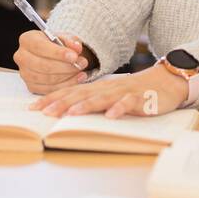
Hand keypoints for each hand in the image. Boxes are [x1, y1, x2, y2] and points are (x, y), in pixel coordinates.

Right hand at [13, 30, 92, 92]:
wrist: (52, 54)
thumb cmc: (56, 44)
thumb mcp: (65, 38)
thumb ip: (71, 41)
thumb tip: (76, 48)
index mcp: (27, 39)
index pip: (40, 47)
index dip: (58, 53)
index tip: (74, 56)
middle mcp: (21, 56)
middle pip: (43, 65)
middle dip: (65, 66)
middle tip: (82, 64)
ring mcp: (24, 73)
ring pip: (47, 79)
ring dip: (67, 76)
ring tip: (81, 71)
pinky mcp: (30, 86)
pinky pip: (49, 89)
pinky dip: (65, 85)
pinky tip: (77, 79)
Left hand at [32, 62, 187, 117]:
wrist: (165, 81)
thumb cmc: (135, 92)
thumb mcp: (110, 96)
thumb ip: (91, 102)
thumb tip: (66, 113)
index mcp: (98, 88)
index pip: (70, 92)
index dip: (51, 99)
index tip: (33, 108)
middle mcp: (107, 89)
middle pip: (81, 95)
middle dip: (62, 103)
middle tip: (44, 113)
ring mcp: (123, 93)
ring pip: (102, 98)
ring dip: (86, 105)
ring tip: (72, 113)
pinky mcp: (141, 99)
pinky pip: (129, 103)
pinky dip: (120, 109)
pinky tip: (111, 116)